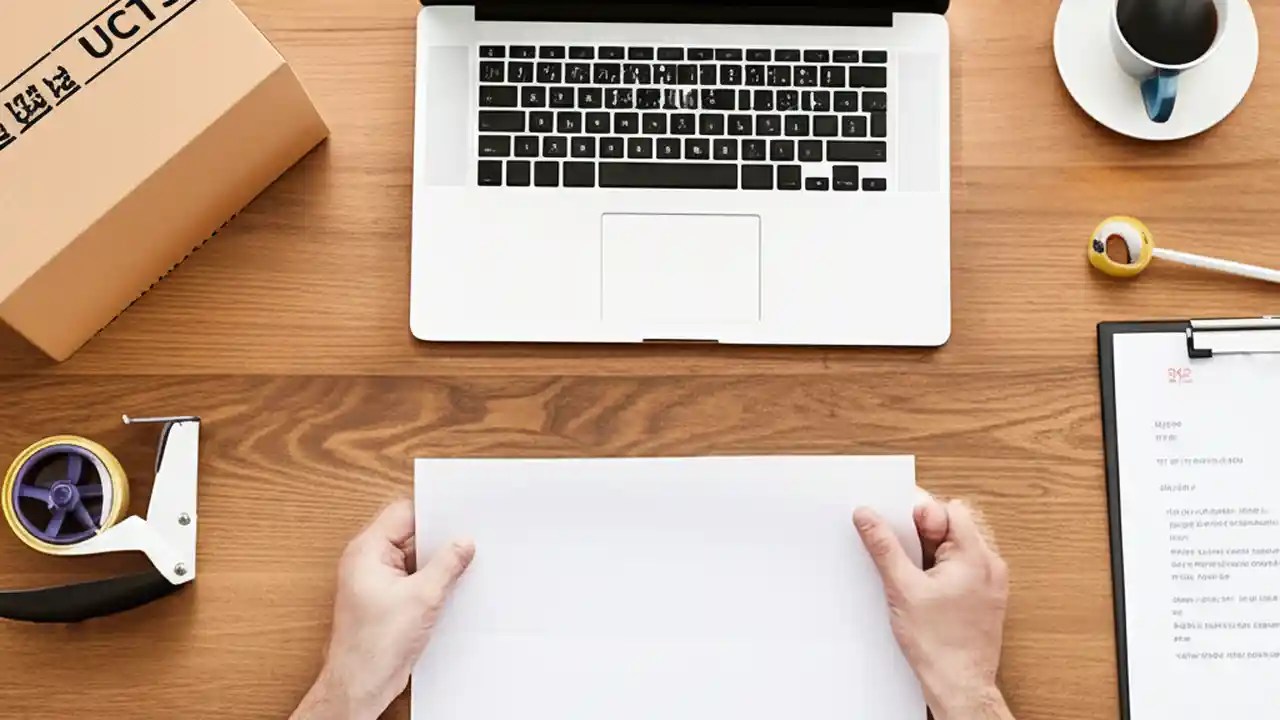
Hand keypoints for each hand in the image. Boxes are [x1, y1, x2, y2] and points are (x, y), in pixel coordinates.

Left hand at [292, 501, 475, 719]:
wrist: (360, 684)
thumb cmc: (374, 646)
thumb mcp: (423, 597)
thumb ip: (447, 564)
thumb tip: (463, 543)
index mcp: (367, 551)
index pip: (403, 513)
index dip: (432, 513)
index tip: (459, 517)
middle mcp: (367, 561)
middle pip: (409, 533)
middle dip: (437, 539)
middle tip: (464, 544)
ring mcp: (376, 579)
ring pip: (413, 556)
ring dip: (435, 562)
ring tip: (457, 569)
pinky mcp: (386, 597)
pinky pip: (412, 576)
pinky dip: (430, 579)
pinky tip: (448, 587)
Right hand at [854, 498, 1012, 719]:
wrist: (959, 685)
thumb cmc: (938, 646)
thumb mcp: (902, 588)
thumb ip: (884, 546)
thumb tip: (868, 516)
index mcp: (975, 556)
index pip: (949, 510)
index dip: (920, 514)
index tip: (897, 525)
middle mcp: (990, 565)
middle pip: (953, 526)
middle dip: (923, 534)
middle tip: (902, 555)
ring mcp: (990, 581)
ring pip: (957, 546)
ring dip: (931, 552)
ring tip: (913, 576)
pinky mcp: (986, 596)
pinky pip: (963, 567)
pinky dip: (941, 569)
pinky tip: (923, 588)